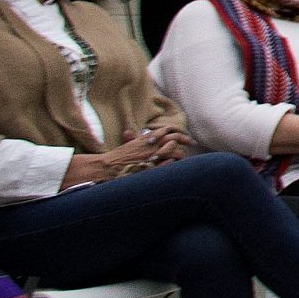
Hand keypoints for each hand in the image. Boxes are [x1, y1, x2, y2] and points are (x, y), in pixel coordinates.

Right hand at [64, 127, 178, 186]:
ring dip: (180, 152)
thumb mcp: (125, 145)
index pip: (166, 130)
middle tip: (192, 143)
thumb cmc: (115, 157)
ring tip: (185, 155)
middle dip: (184, 140)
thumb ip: (131, 139)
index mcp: (145, 138)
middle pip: (173, 138)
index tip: (186, 137)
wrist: (106, 166)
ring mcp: (150, 154)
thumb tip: (129, 132)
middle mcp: (149, 144)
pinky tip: (177, 163)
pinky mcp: (149, 164)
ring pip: (172, 148)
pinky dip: (173, 162)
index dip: (177, 133)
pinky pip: (166, 161)